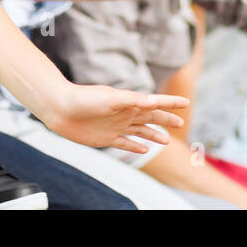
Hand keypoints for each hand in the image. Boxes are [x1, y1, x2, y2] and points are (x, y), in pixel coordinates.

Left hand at [37, 84, 189, 153]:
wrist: (60, 108)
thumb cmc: (84, 98)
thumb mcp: (111, 98)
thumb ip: (132, 99)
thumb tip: (152, 100)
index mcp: (129, 102)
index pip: (155, 102)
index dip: (170, 103)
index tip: (185, 102)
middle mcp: (125, 114)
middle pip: (151, 118)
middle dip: (166, 120)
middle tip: (180, 122)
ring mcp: (117, 126)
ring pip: (141, 131)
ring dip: (154, 134)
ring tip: (167, 139)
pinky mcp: (106, 138)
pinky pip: (126, 143)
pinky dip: (136, 146)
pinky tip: (144, 148)